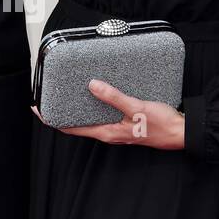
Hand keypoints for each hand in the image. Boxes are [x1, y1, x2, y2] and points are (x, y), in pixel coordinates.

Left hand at [32, 78, 185, 148]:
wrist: (180, 133)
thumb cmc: (160, 124)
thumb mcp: (136, 108)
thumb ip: (114, 97)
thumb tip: (92, 86)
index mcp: (106, 132)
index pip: (70, 128)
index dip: (51, 120)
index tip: (38, 109)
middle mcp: (108, 133)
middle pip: (77, 124)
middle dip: (61, 113)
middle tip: (48, 98)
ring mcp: (116, 129)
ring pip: (89, 119)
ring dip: (77, 108)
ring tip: (67, 94)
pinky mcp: (124, 123)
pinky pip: (102, 115)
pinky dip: (94, 106)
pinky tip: (95, 94)